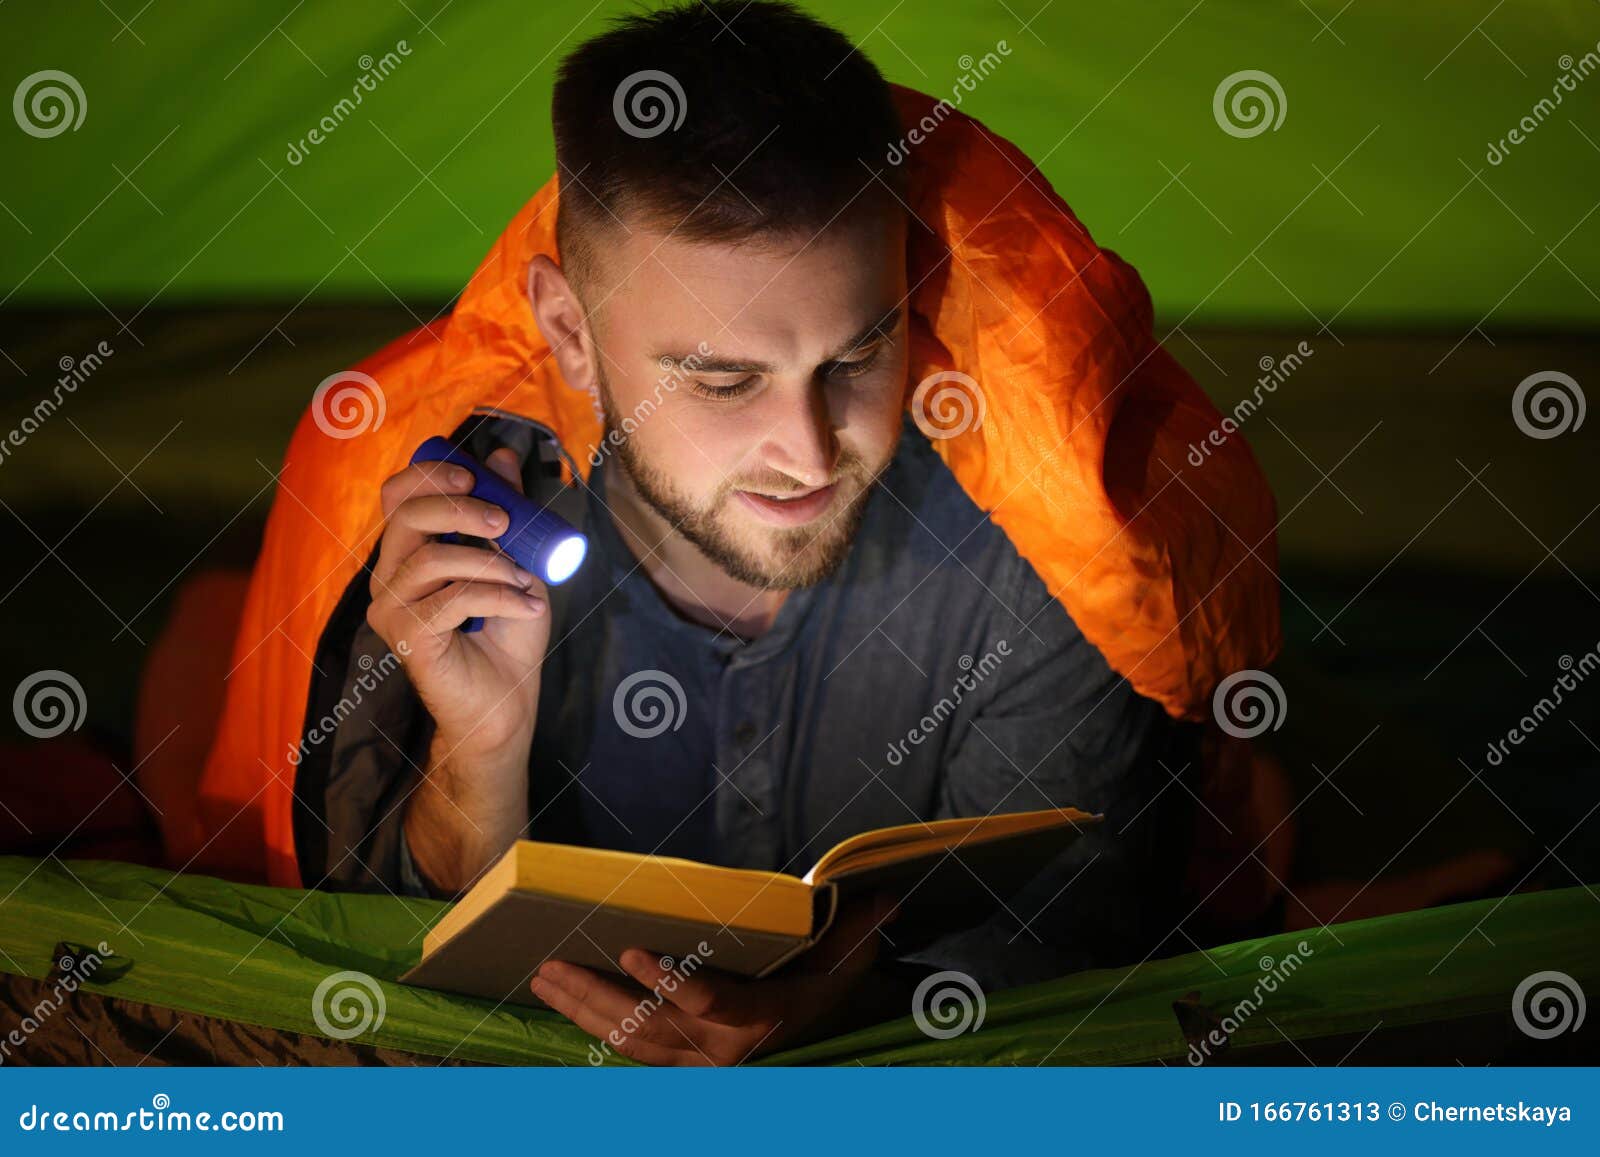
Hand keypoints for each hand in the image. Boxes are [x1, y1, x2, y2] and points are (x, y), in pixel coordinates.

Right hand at [366, 447, 550, 754]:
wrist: (508, 703)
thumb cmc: (507, 635)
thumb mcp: (516, 562)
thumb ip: (506, 512)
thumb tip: (500, 456)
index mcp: (408, 554)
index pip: (396, 497)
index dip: (428, 475)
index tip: (474, 475)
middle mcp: (388, 579)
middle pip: (405, 518)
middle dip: (460, 508)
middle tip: (504, 522)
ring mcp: (390, 610)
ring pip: (430, 560)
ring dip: (489, 563)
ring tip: (524, 580)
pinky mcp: (406, 639)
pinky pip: (449, 599)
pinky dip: (496, 595)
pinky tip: (525, 606)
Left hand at [530, 893, 897, 1065]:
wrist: (811, 1032)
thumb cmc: (822, 984)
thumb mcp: (843, 960)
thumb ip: (856, 930)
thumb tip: (886, 896)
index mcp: (759, 1018)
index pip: (708, 1004)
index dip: (669, 982)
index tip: (631, 951)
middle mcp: (721, 1050)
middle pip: (648, 1028)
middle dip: (595, 997)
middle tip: (551, 964)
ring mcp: (694, 1062)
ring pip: (629, 1043)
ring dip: (581, 1011)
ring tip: (542, 977)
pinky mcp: (676, 1063)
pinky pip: (627, 1050)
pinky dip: (591, 1027)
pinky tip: (561, 1001)